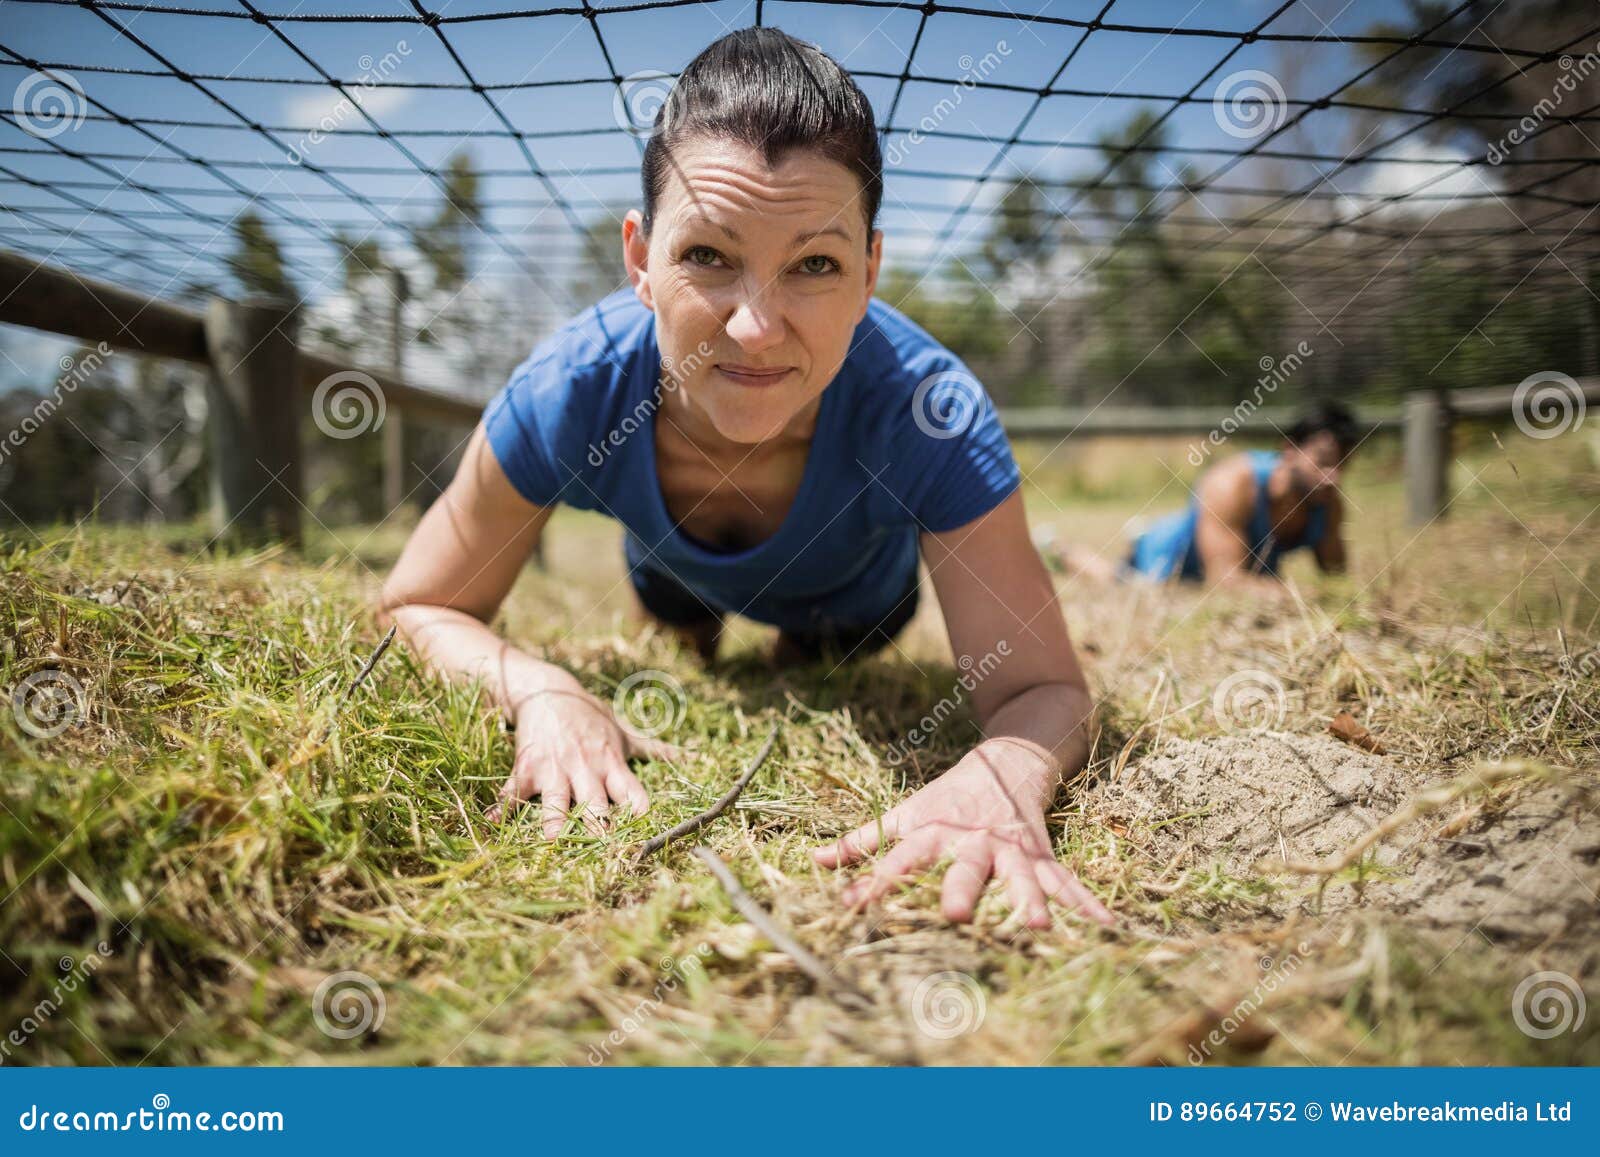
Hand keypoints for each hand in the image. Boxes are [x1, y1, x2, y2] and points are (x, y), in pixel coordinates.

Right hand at [486, 675, 679, 835]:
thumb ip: (654, 749)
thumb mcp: (623, 731)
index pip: (633, 794)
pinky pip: (514, 791)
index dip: (640, 815)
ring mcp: (554, 770)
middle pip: (595, 805)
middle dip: (599, 828)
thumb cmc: (591, 716)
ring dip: (554, 822)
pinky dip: (502, 808)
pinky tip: (494, 823)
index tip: (647, 837)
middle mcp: (585, 770)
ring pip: (556, 802)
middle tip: (604, 852)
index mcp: (612, 765)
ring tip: (552, 842)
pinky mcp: (526, 767)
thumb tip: (688, 757)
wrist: (550, 690)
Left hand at [811, 741, 1114, 929]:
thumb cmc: (951, 795)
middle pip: (964, 867)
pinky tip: (1106, 927)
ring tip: (1038, 928)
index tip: (851, 905)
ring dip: (1029, 901)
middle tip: (952, 915)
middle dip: (959, 889)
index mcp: (935, 831)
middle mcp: (973, 841)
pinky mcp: (1042, 851)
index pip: (898, 859)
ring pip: (1020, 876)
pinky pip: (1065, 880)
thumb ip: (863, 841)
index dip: (873, 880)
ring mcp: (1011, 846)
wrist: (1011, 757)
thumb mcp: (906, 812)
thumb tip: (814, 860)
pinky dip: (1085, 903)